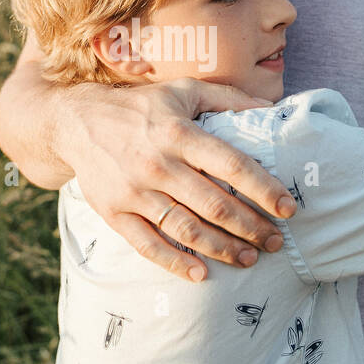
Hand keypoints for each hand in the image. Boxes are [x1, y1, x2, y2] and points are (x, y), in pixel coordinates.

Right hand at [58, 77, 295, 281]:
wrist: (75, 121)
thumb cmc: (138, 107)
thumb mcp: (183, 90)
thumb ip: (227, 99)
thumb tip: (270, 108)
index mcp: (178, 133)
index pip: (231, 165)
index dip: (264, 189)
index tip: (288, 209)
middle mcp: (157, 164)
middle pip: (214, 205)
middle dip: (251, 228)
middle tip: (274, 242)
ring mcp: (134, 192)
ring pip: (186, 229)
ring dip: (222, 249)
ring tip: (248, 259)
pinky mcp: (114, 213)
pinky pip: (147, 245)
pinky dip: (174, 263)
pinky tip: (200, 274)